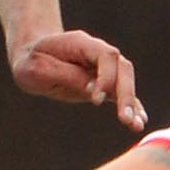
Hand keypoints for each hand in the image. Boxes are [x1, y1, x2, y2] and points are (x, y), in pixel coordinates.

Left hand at [14, 29, 144, 129]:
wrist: (30, 55)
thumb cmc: (31, 61)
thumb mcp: (39, 68)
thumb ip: (66, 75)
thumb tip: (93, 90)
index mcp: (81, 43)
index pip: (106, 56)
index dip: (106, 77)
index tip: (95, 100)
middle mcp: (96, 54)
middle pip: (123, 68)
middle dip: (126, 93)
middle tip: (125, 118)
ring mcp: (101, 69)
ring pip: (125, 81)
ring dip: (131, 103)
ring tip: (136, 125)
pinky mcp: (101, 84)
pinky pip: (119, 94)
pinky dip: (130, 107)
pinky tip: (138, 122)